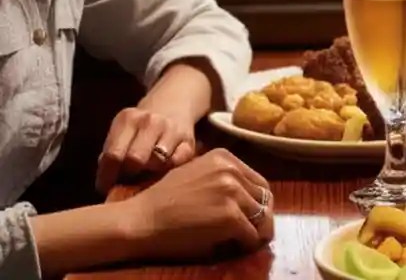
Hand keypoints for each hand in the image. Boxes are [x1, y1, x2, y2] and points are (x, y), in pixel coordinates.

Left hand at [97, 106, 197, 193]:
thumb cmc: (139, 129)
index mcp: (127, 119)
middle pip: (135, 159)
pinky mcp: (189, 141)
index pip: (113, 155)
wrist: (172, 106)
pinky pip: (175, 163)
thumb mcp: (121, 133)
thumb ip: (112, 155)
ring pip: (157, 162)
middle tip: (127, 180)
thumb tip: (107, 186)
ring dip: (149, 172)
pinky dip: (168, 169)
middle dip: (128, 174)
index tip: (105, 188)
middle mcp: (150, 121)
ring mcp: (171, 129)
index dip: (107, 177)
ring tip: (144, 173)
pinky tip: (162, 167)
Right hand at [119, 148, 274, 259]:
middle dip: (261, 217)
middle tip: (253, 232)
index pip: (258, 182)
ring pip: (262, 217)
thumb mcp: (195, 173)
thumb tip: (246, 196)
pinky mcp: (230, 217)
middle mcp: (232, 170)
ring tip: (245, 241)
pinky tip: (235, 247)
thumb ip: (221, 178)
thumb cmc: (162, 201)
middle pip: (265, 198)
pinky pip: (252, 234)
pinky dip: (247, 244)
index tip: (252, 216)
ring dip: (256, 231)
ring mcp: (232, 193)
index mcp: (224, 157)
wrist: (141, 219)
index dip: (257, 202)